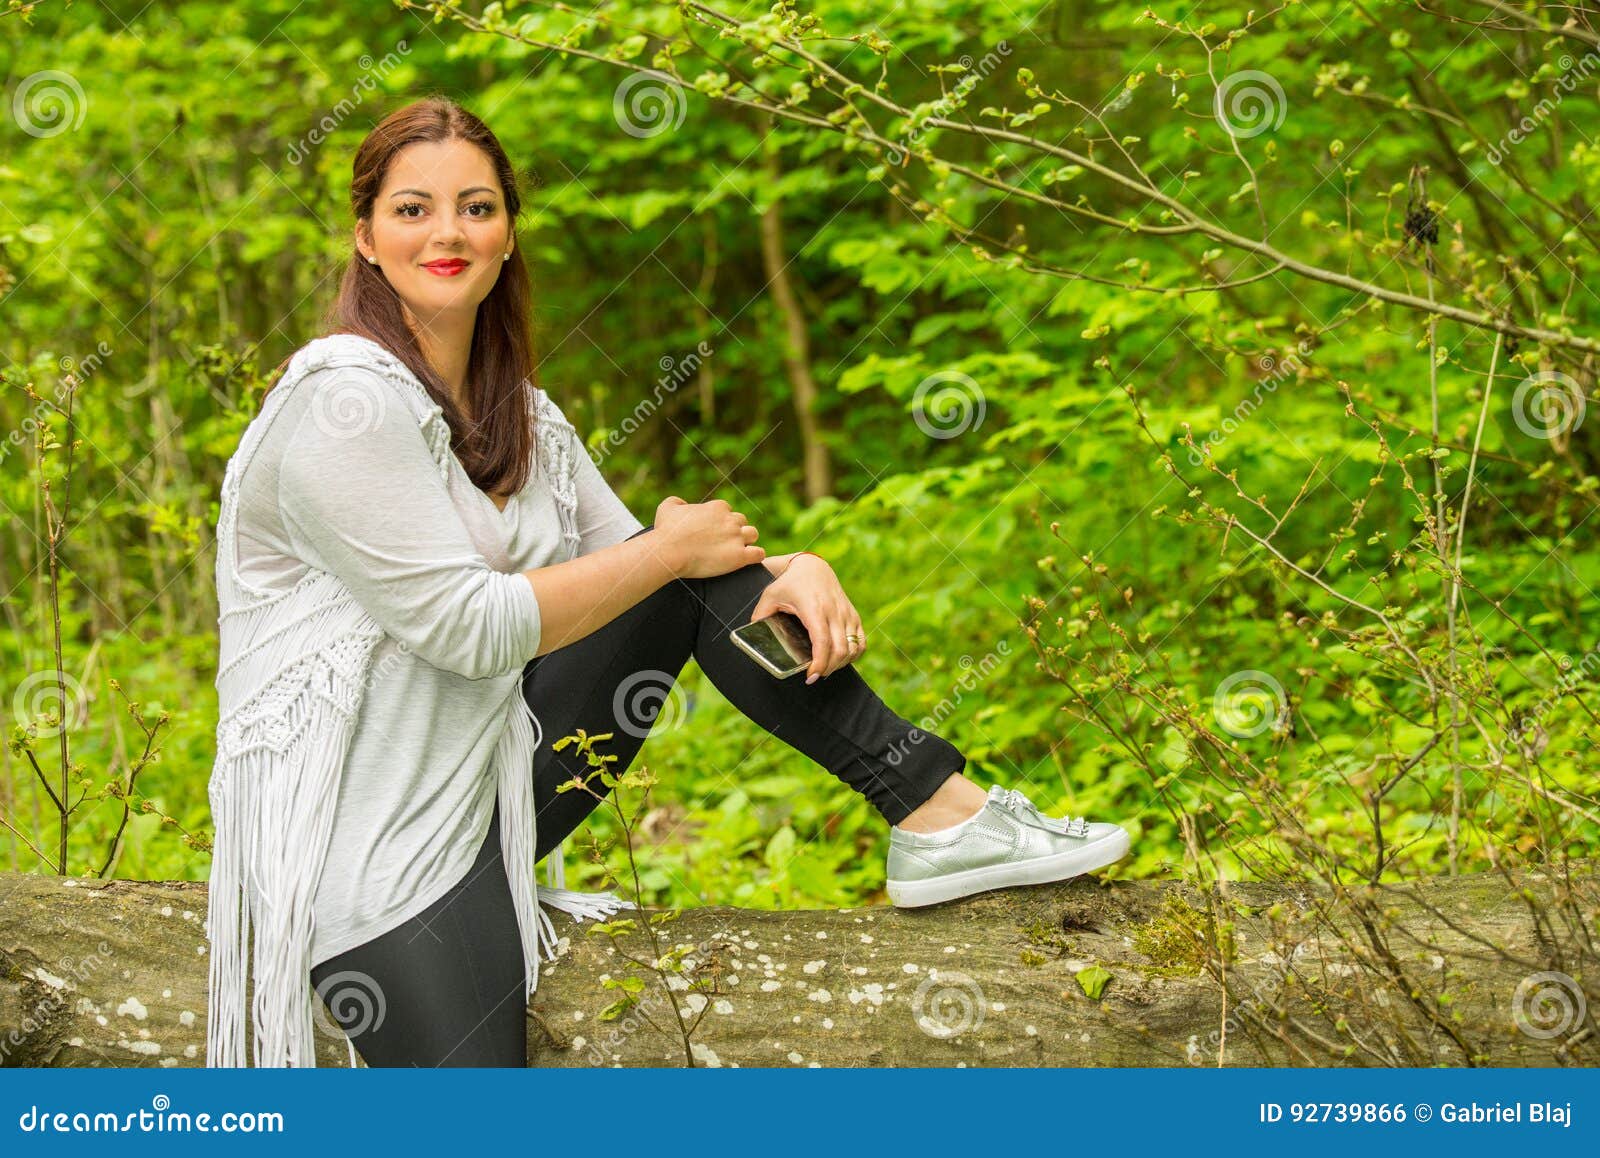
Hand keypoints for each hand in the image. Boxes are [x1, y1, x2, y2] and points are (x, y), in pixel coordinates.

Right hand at [655, 496, 763, 578]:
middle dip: (735, 531)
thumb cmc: (666, 532)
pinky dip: (756, 557)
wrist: (668, 552)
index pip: (727, 511)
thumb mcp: (667, 508)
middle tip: (724, 543)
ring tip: (737, 551)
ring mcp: (736, 537)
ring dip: (747, 542)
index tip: (714, 532)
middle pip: (741, 522)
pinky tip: (747, 561)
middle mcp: (730, 519)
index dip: (721, 522)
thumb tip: (682, 503)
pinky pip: (759, 554)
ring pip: (753, 534)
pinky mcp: (739, 556)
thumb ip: (676, 501)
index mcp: (717, 507)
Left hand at [749, 554, 866, 683]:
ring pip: (852, 648)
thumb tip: (752, 634)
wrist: (812, 566)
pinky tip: (840, 659)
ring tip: (825, 668)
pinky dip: (853, 654)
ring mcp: (846, 613)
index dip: (820, 662)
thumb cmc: (790, 582)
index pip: (822, 641)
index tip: (811, 676)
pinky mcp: (853, 615)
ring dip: (840, 663)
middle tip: (814, 676)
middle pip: (839, 649)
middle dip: (828, 668)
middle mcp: (834, 611)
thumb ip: (760, 614)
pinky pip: (860, 642)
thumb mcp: (770, 595)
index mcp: (813, 608)